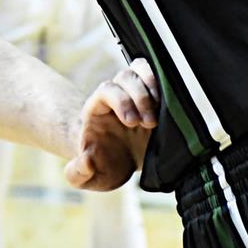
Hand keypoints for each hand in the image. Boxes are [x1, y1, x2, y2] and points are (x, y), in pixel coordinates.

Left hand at [65, 57, 157, 190]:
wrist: (115, 162)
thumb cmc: (100, 166)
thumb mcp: (86, 177)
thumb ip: (77, 173)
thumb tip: (87, 161)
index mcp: (96, 110)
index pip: (106, 90)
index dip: (121, 101)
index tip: (132, 123)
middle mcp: (114, 96)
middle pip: (125, 77)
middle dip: (140, 97)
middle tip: (150, 125)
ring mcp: (133, 94)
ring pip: (140, 70)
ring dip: (153, 87)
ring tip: (161, 112)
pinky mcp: (151, 98)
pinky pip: (156, 75)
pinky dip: (164, 83)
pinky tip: (170, 104)